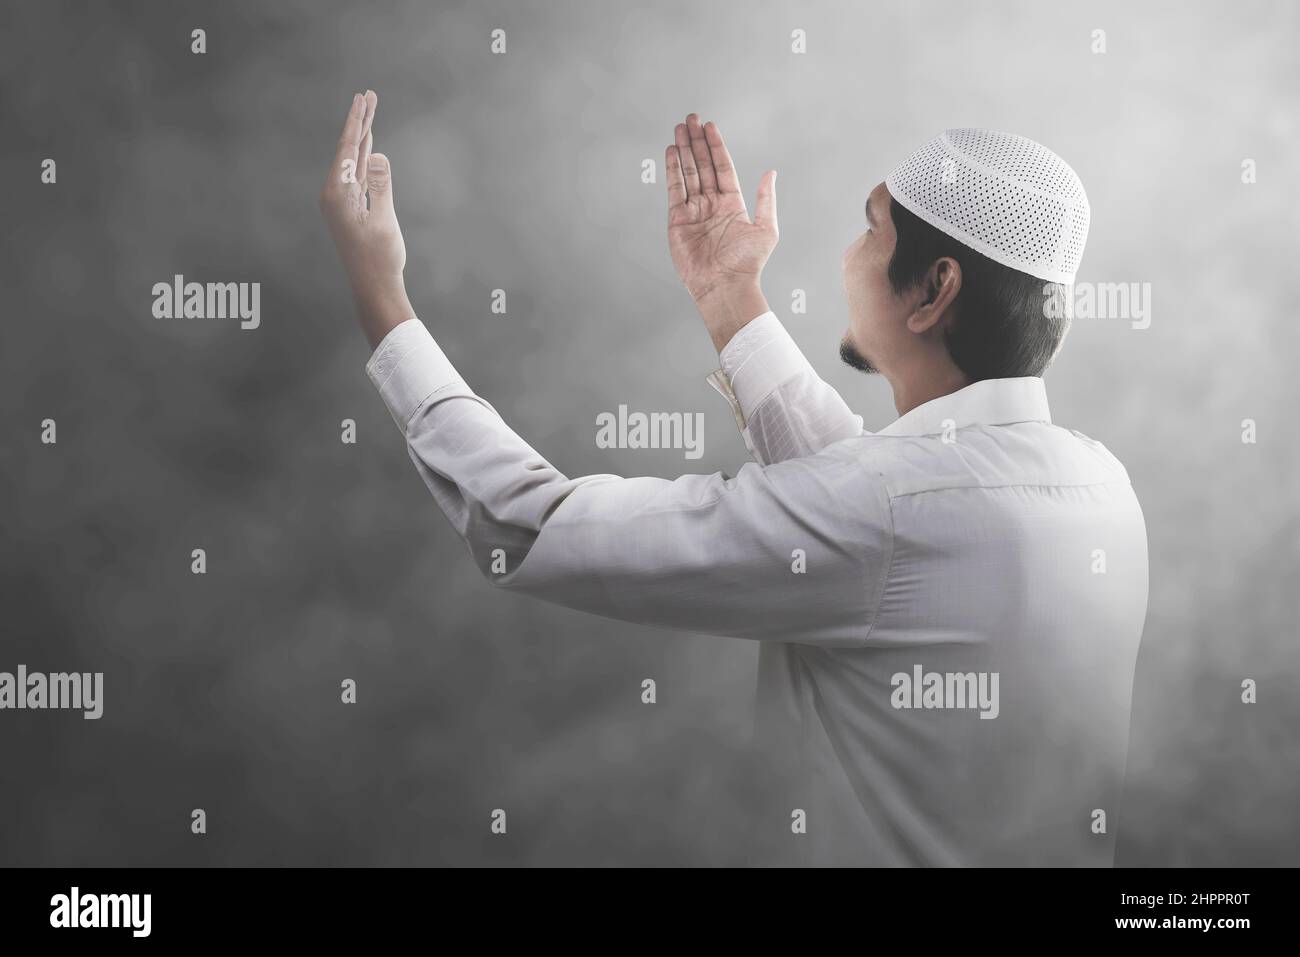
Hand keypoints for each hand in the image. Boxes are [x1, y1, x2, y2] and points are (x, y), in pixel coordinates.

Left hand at [319, 90, 414, 348]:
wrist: (374, 288)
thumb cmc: (380, 258)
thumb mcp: (383, 219)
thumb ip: (380, 185)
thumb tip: (378, 155)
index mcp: (337, 194)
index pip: (348, 149)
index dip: (358, 122)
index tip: (363, 99)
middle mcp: (334, 194)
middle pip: (348, 150)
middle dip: (360, 123)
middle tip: (368, 96)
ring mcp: (341, 202)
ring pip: (353, 162)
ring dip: (363, 139)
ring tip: (370, 114)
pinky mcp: (349, 209)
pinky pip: (357, 176)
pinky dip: (364, 159)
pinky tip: (369, 148)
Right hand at [666, 114, 777, 303]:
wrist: (726, 286)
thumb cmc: (748, 263)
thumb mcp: (766, 229)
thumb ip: (765, 199)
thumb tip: (770, 173)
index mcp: (732, 204)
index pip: (722, 167)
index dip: (715, 146)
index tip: (710, 126)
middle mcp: (711, 205)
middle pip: (702, 165)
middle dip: (696, 142)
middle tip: (691, 118)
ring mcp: (694, 211)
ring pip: (688, 173)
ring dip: (683, 150)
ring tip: (679, 128)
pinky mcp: (678, 220)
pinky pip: (675, 190)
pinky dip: (673, 170)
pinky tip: (671, 151)